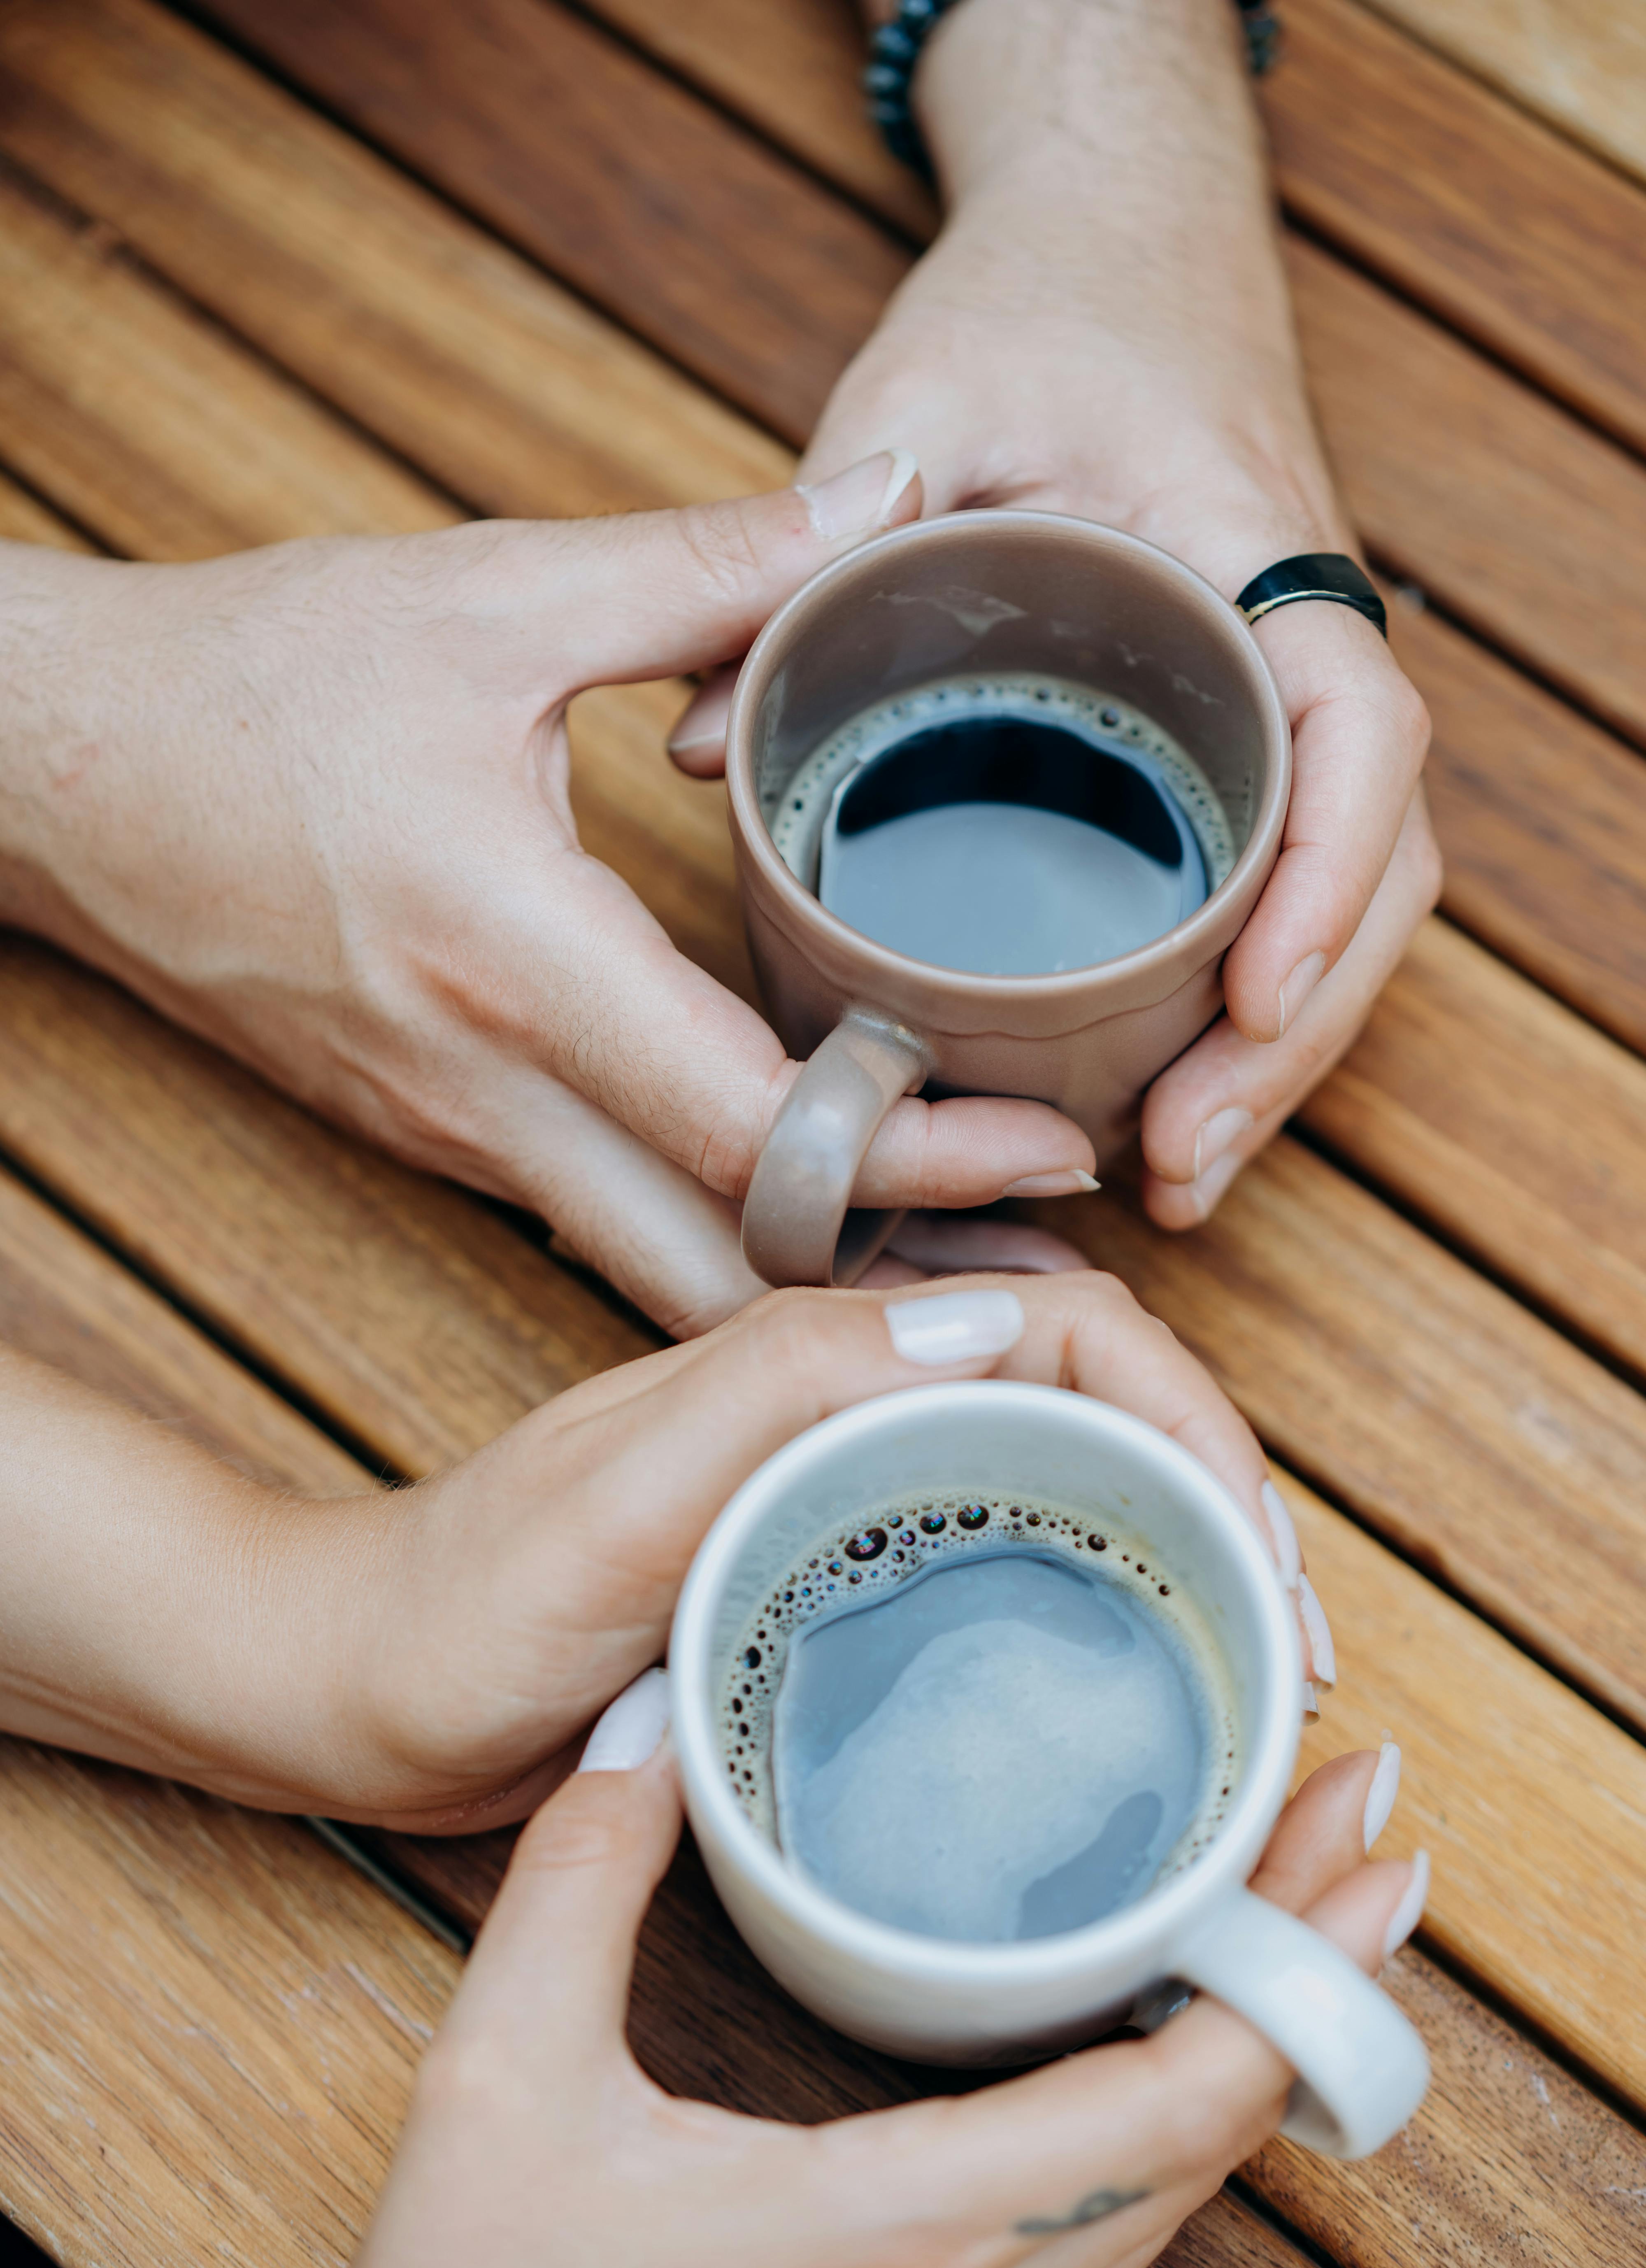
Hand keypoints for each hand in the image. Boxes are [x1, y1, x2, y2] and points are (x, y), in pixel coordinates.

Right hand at [0, 460, 1096, 1340]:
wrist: (57, 769)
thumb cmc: (254, 680)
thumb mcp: (485, 598)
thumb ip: (707, 562)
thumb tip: (887, 500)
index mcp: (516, 958)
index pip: (757, 1127)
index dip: (924, 1160)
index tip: (1056, 1148)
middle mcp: (485, 1088)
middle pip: (720, 1263)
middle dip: (890, 1284)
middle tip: (1042, 1262)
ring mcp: (449, 1133)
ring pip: (657, 1269)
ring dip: (809, 1277)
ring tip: (961, 1251)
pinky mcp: (427, 1133)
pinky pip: (597, 1220)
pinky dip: (715, 1234)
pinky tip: (809, 1201)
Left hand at [0, 1272, 1331, 1828]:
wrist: (360, 1692)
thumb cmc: (465, 1599)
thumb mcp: (612, 1494)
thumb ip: (777, 1385)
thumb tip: (998, 1325)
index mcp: (820, 1360)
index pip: (1071, 1332)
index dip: (1192, 1421)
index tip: (1253, 1549)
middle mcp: (849, 1410)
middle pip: (1094, 1407)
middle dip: (1221, 1496)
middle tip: (1288, 1644)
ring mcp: (844, 1495)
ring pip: (1064, 1486)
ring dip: (1177, 1556)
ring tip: (1249, 1676)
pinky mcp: (827, 1578)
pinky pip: (998, 1564)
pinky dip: (1093, 1611)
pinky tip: (1129, 1694)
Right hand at [282, 1724, 1422, 2267]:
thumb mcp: (499, 2087)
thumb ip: (581, 1884)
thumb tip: (651, 1724)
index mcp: (895, 2236)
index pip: (1175, 2101)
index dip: (1293, 1965)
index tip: (1360, 1838)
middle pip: (1212, 2137)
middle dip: (1305, 1970)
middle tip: (1350, 1823)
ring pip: (1167, 2197)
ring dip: (1243, 2046)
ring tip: (1282, 1907)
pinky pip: (1104, 2236)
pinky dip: (1168, 2117)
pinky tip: (1155, 2036)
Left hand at [677, 0, 1439, 1227]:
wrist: (1117, 244)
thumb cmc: (1036, 307)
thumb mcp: (925, 398)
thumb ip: (822, 546)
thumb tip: (695, 748)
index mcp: (1255, 555)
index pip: (1355, 731)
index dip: (1321, 878)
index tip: (1250, 1002)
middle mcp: (1293, 645)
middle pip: (1363, 864)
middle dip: (1290, 1034)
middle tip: (1178, 1163)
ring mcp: (1270, 700)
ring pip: (1328, 902)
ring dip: (1265, 1054)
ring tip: (1171, 1176)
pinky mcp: (1227, 735)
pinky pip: (1266, 883)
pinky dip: (1229, 1003)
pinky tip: (1155, 1097)